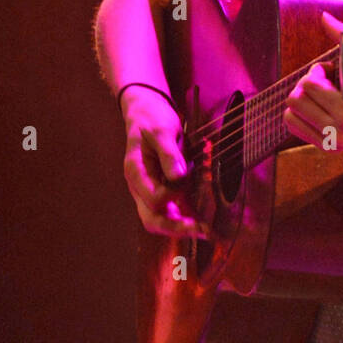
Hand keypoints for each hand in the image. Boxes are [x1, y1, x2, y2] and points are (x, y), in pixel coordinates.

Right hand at [120, 89, 209, 238]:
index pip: (154, 198)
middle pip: (152, 219)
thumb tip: (178, 178)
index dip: (173, 195)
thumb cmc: (152, 119)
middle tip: (204, 230)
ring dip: (182, 227)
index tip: (187, 178)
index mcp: (135, 172)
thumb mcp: (161, 130)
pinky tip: (203, 222)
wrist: (146, 111)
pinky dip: (186, 218)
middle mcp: (139, 187)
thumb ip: (168, 154)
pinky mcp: (162, 190)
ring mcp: (149, 191)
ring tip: (207, 230)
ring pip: (161, 220)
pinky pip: (171, 211)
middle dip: (177, 228)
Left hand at [282, 13, 342, 154]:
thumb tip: (324, 16)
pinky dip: (302, 114)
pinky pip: (297, 129)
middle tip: (326, 81)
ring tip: (322, 94)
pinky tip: (320, 106)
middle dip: (307, 84)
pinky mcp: (331, 148)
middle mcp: (338, 129)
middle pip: (296, 100)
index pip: (309, 85)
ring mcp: (333, 142)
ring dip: (303, 100)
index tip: (333, 69)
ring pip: (291, 116)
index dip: (318, 70)